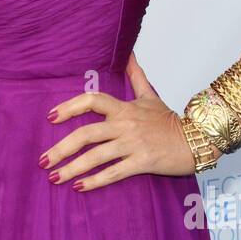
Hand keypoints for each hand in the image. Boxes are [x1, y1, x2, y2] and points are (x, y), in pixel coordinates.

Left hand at [39, 51, 219, 189]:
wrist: (197, 140)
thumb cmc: (170, 121)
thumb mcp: (150, 95)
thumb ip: (135, 75)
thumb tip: (128, 52)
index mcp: (123, 108)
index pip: (91, 101)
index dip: (69, 108)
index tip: (51, 117)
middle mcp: (125, 125)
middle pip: (86, 134)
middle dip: (61, 148)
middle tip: (43, 160)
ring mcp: (133, 144)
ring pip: (96, 156)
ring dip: (72, 168)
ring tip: (54, 177)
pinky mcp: (142, 162)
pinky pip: (113, 173)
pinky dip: (94, 181)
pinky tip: (78, 187)